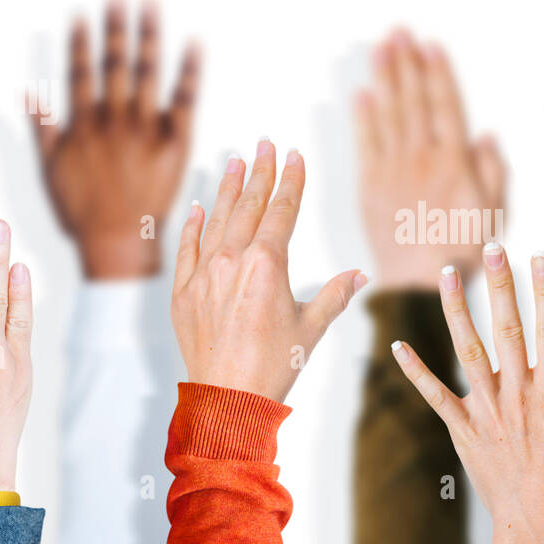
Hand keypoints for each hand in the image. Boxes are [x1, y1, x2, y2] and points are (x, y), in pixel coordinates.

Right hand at [28, 0, 199, 278]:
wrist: (119, 242)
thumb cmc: (83, 212)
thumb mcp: (51, 169)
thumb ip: (43, 128)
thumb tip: (30, 93)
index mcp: (84, 124)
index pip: (81, 72)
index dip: (81, 41)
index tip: (82, 14)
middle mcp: (114, 119)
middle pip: (115, 62)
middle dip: (116, 26)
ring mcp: (146, 128)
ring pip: (147, 71)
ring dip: (147, 34)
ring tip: (149, 3)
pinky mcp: (176, 141)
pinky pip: (185, 98)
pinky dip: (190, 69)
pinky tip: (194, 42)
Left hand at [171, 140, 365, 402]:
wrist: (227, 399)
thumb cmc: (273, 367)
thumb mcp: (311, 329)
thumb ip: (334, 295)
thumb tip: (359, 275)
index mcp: (267, 265)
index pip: (282, 211)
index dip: (291, 181)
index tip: (295, 156)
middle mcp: (232, 261)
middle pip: (249, 206)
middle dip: (260, 172)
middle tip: (265, 144)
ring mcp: (204, 275)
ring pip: (217, 220)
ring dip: (228, 188)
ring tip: (234, 161)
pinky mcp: (184, 293)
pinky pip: (187, 249)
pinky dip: (193, 226)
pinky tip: (199, 207)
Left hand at [354, 28, 505, 287]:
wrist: (419, 283)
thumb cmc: (461, 253)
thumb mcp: (492, 213)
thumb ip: (492, 172)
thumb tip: (484, 136)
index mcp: (455, 162)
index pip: (446, 106)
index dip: (438, 73)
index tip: (431, 45)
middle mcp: (422, 159)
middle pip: (414, 101)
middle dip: (407, 63)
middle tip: (398, 32)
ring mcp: (393, 170)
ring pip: (389, 114)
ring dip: (385, 78)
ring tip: (381, 49)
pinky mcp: (370, 186)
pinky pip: (366, 143)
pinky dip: (364, 116)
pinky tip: (362, 93)